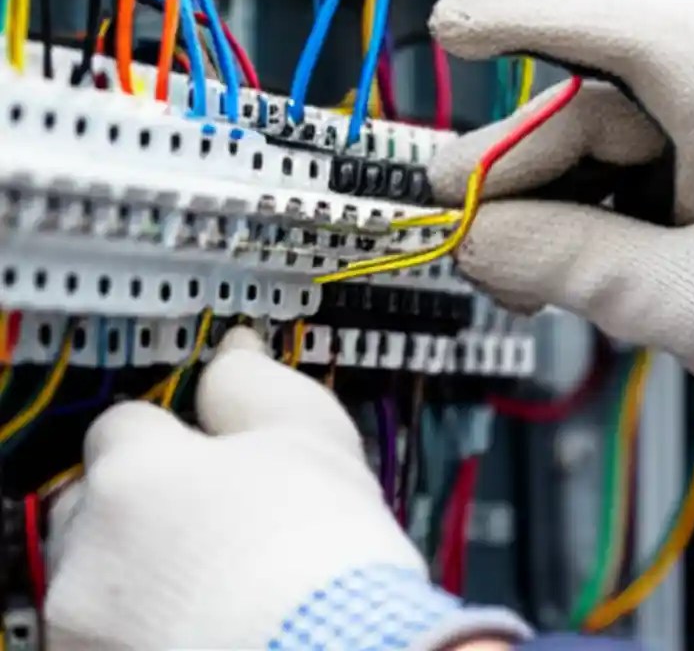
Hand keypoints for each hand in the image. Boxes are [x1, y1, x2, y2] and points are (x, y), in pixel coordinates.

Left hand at [44, 329, 527, 649]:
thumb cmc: (325, 556)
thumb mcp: (311, 437)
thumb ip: (256, 385)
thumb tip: (239, 351)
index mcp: (136, 469)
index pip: (126, 424)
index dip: (176, 437)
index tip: (212, 455)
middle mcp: (92, 543)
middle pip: (99, 501)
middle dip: (147, 506)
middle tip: (222, 522)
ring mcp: (88, 618)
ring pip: (101, 574)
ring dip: (145, 570)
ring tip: (224, 584)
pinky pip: (112, 630)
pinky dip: (147, 626)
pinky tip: (211, 624)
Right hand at [429, 0, 693, 487]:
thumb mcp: (676, 306)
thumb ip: (567, 261)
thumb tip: (471, 231)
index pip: (649, 36)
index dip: (543, 14)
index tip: (454, 23)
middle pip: (589, 103)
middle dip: (516, 169)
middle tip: (458, 228)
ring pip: (583, 134)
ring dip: (537, 203)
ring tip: (517, 280)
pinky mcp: (690, 140)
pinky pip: (603, 156)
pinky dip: (566, 207)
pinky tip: (549, 263)